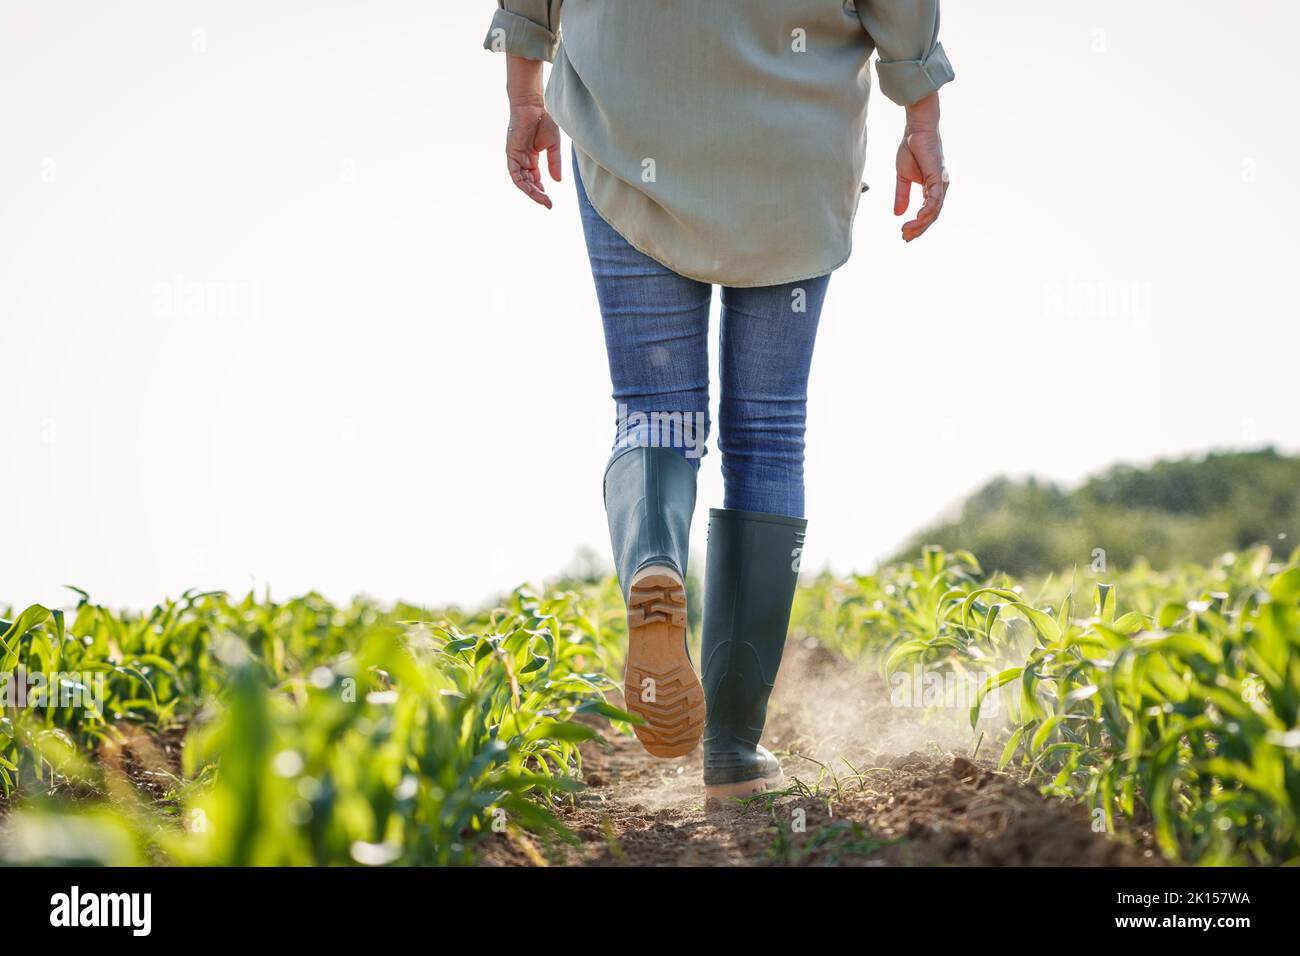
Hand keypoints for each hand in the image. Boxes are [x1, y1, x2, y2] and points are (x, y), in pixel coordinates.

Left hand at [504, 56, 560, 208]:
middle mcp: (522, 159)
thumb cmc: (544, 120)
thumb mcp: (553, 146)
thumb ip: (554, 163)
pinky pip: (514, 173)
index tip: (549, 202)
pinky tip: (532, 189)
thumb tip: (557, 181)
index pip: (535, 179)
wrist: (535, 105)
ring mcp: (516, 157)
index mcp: (531, 158)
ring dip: (531, 191)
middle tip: (547, 203)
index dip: (541, 191)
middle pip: (527, 183)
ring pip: (521, 181)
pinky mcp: (511, 153)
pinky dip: (522, 182)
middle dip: (537, 194)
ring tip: (542, 199)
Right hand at [893, 92, 947, 241]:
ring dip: (920, 223)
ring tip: (907, 230)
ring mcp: (941, 183)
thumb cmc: (911, 149)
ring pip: (934, 211)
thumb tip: (897, 214)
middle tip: (905, 238)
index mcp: (932, 188)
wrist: (916, 130)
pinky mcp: (939, 177)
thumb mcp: (902, 177)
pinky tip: (917, 218)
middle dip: (918, 229)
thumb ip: (902, 196)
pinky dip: (927, 211)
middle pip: (932, 216)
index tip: (903, 234)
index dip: (916, 225)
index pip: (927, 213)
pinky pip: (935, 200)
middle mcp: (939, 188)